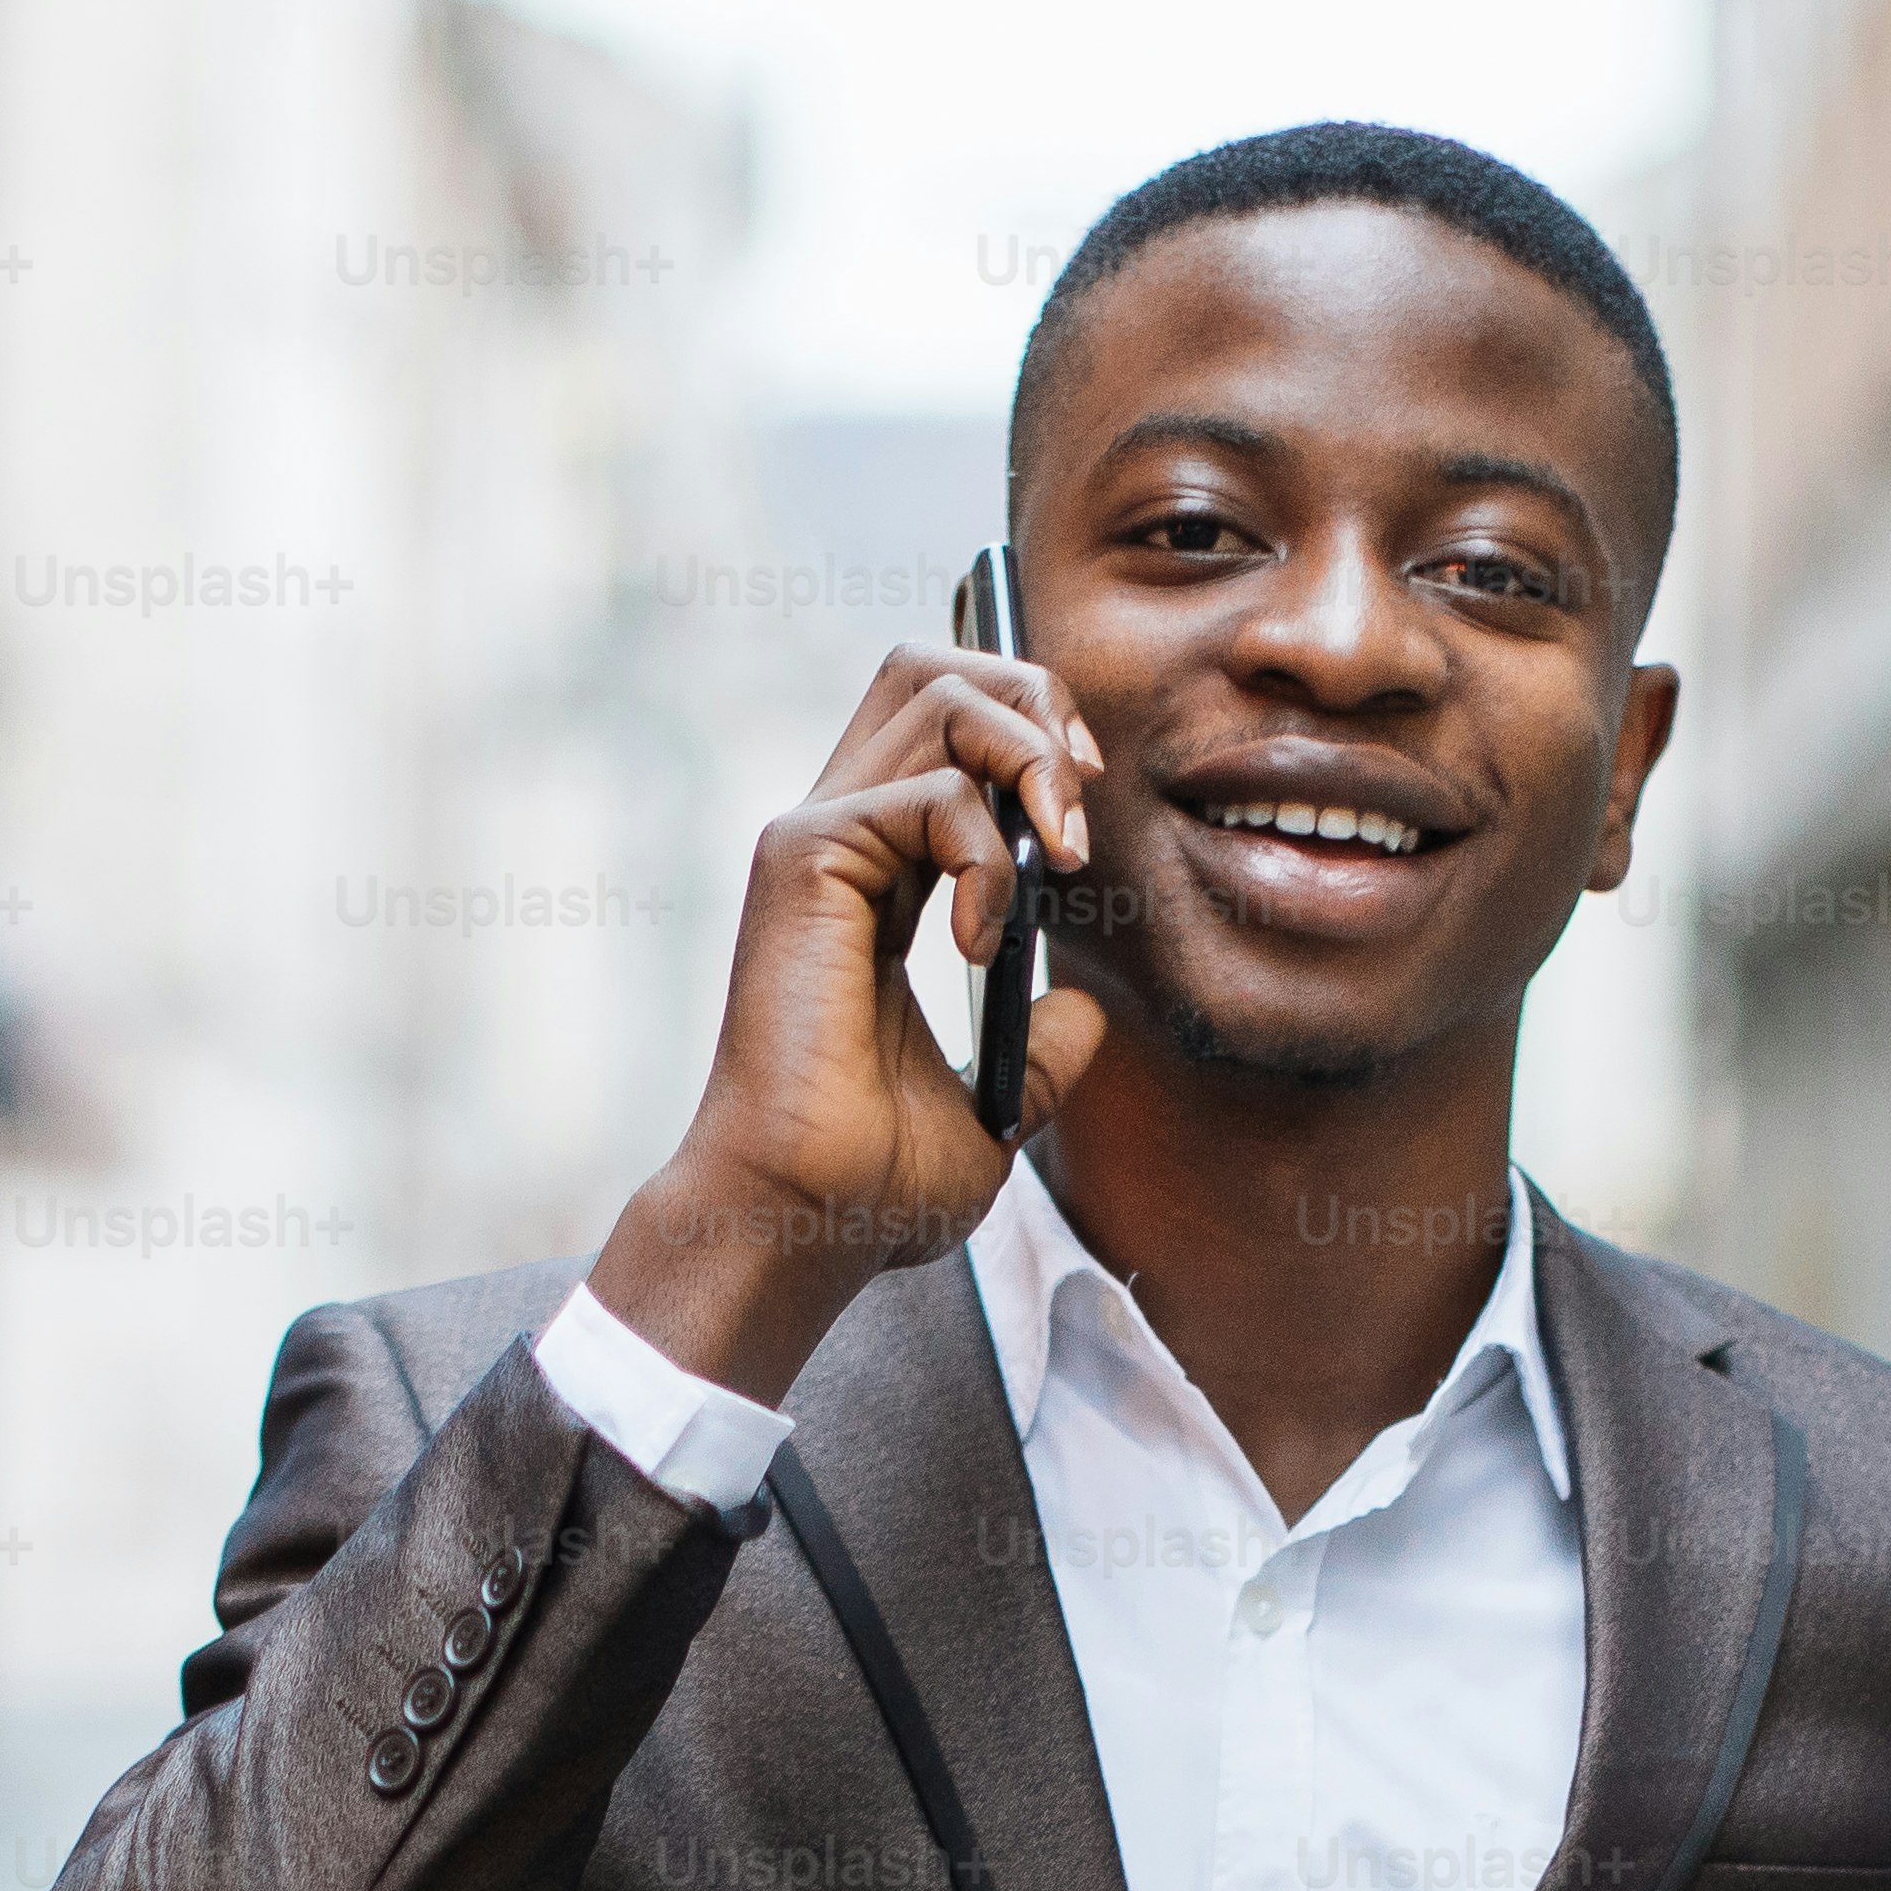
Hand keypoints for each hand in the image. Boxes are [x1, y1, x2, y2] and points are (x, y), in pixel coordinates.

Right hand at [585, 637, 1116, 1407]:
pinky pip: (931, 795)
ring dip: (1028, 757)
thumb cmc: (870, 1183)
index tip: (1084, 823)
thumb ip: (1043, 1048)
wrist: (804, 1221)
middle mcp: (838, 840)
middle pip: (931, 669)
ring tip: (1060, 857)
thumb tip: (1088, 1011)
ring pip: (933, 693)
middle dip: (1031, 699)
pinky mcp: (803, 861)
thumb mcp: (994, 1105)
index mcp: (875, 880)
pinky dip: (989, 857)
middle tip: (1079, 798)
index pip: (945, 728)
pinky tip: (983, 944)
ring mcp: (815, 842)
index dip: (1031, 734)